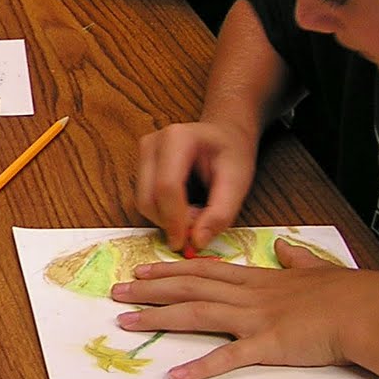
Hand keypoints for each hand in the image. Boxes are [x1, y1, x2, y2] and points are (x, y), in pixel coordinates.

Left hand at [108, 240, 375, 378]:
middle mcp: (248, 295)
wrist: (367, 310)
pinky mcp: (268, 345)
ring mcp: (255, 319)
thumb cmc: (348, 293)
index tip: (143, 270)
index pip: (203, 270)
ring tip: (128, 321)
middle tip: (118, 291)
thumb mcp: (316, 269)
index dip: (170, 270)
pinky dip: (201, 367)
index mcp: (258, 279)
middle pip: (189, 287)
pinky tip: (176, 375)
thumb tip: (286, 248)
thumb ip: (296, 260)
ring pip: (196, 313)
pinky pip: (228, 358)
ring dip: (159, 317)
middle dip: (150, 289)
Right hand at [136, 120, 257, 251]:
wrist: (224, 134)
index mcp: (177, 139)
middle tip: (199, 228)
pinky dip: (163, 213)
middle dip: (171, 222)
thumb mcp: (238, 182)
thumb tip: (197, 242)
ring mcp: (142, 153)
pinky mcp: (140, 165)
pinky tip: (185, 208)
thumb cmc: (232, 153)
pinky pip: (144, 199)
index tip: (189, 244)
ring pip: (143, 201)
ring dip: (166, 219)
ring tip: (196, 214)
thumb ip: (220, 212)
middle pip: (149, 197)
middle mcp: (152, 143)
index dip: (175, 219)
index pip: (167, 186)